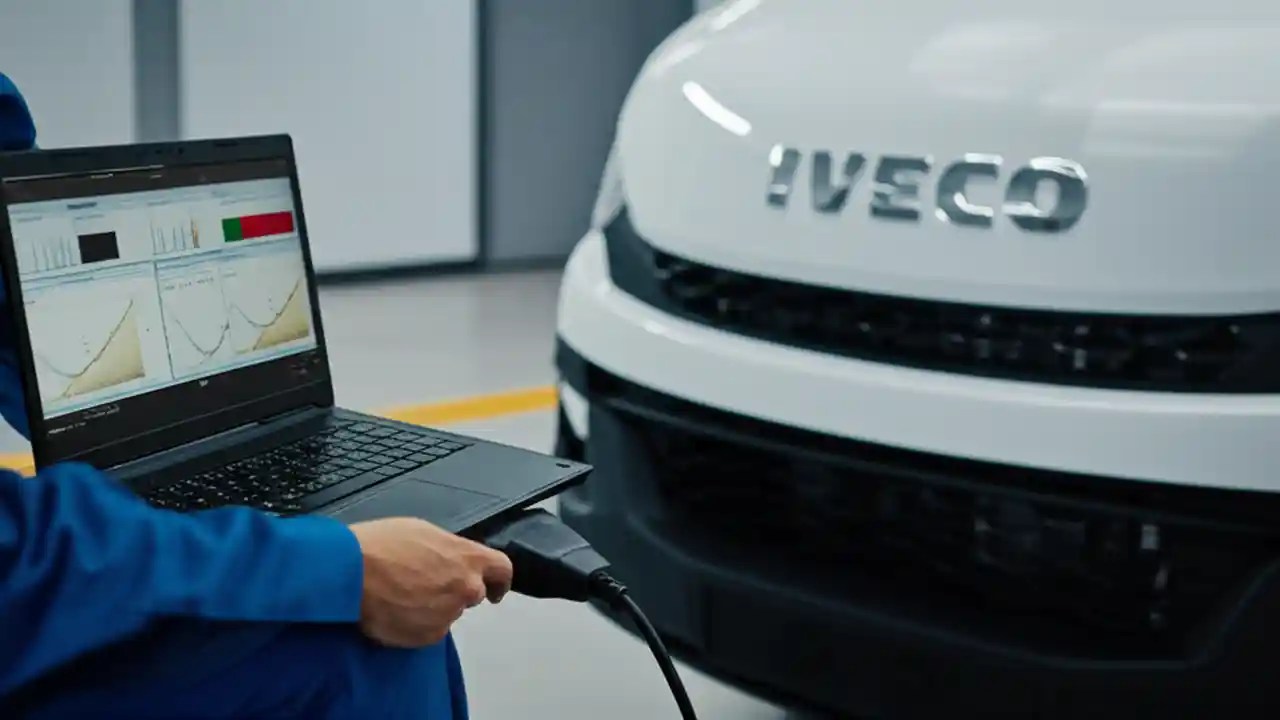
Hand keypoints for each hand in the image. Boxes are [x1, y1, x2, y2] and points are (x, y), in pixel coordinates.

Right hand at [349, 517, 512, 646]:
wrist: (350, 574)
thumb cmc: (381, 545)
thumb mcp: (422, 531)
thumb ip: (448, 549)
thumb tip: (451, 558)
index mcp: (467, 557)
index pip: (502, 570)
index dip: (499, 580)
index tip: (495, 588)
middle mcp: (465, 588)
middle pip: (473, 593)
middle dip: (457, 591)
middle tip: (428, 585)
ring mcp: (447, 615)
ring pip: (449, 612)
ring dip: (434, 607)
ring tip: (403, 594)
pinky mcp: (428, 636)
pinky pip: (430, 630)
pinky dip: (418, 623)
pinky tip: (396, 609)